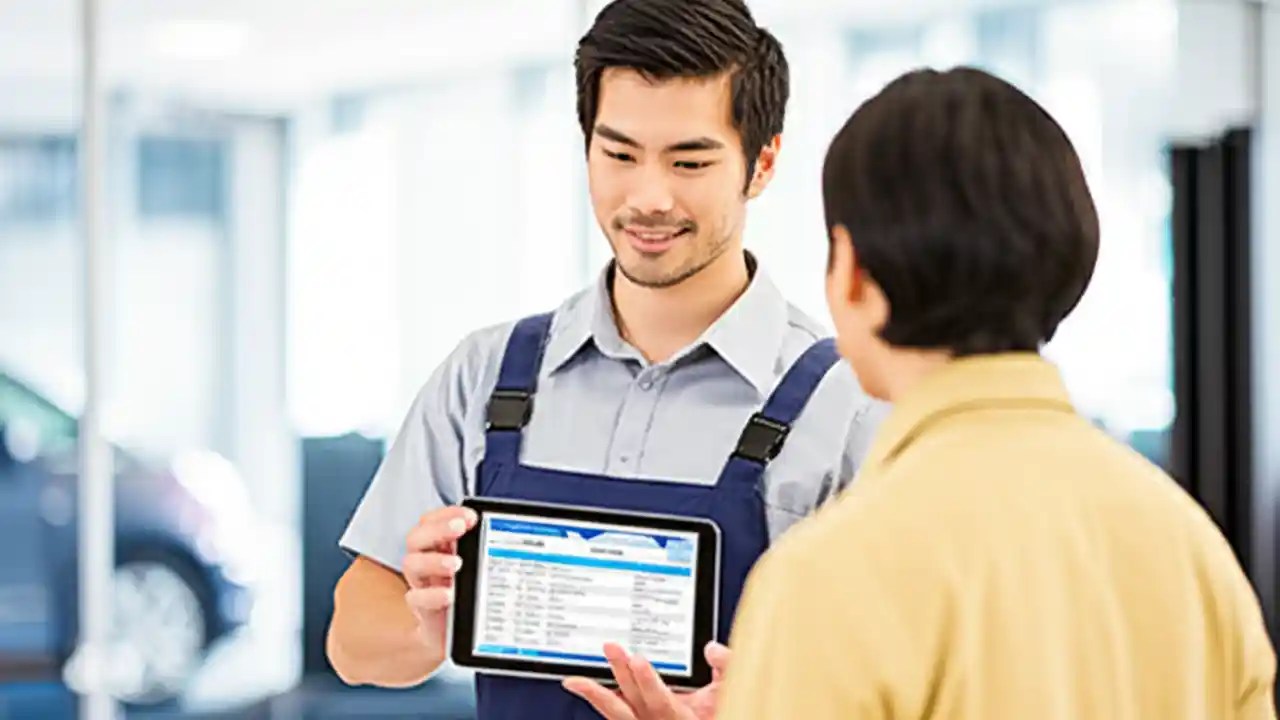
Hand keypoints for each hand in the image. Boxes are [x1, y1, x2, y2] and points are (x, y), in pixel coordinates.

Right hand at [401, 506, 477, 650]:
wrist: (459, 635)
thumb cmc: (470, 595)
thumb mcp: (479, 568)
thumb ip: (484, 550)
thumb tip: (505, 531)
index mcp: (439, 547)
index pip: (432, 521)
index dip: (447, 514)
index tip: (470, 516)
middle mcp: (426, 562)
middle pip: (417, 537)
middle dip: (438, 528)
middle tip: (460, 528)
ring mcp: (422, 585)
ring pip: (412, 564)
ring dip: (434, 560)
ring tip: (457, 564)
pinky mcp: (423, 610)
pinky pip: (416, 599)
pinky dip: (432, 595)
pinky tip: (449, 594)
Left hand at [562, 641, 730, 719]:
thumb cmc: (716, 715)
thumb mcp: (729, 694)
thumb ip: (726, 669)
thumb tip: (712, 649)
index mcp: (678, 715)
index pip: (660, 699)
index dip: (647, 680)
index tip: (638, 659)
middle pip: (632, 701)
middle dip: (620, 672)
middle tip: (610, 647)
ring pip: (615, 713)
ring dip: (596, 695)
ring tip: (574, 681)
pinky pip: (614, 715)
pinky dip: (599, 701)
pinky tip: (582, 687)